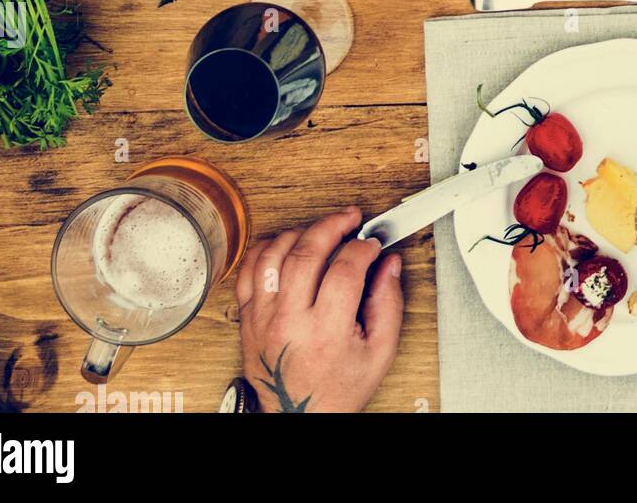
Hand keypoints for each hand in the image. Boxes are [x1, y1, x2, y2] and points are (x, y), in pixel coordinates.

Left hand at [234, 205, 403, 413]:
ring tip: (320, 230)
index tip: (373, 245)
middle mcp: (289, 322)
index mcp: (326, 332)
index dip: (364, 248)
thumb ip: (388, 304)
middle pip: (307, 252)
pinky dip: (267, 249)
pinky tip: (287, 245)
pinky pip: (249, 270)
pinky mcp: (247, 319)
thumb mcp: (379, 354)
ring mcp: (263, 318)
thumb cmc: (336, 389)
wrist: (297, 418)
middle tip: (350, 219)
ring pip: (274, 254)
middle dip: (333, 225)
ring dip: (301, 232)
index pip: (345, 269)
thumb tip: (388, 265)